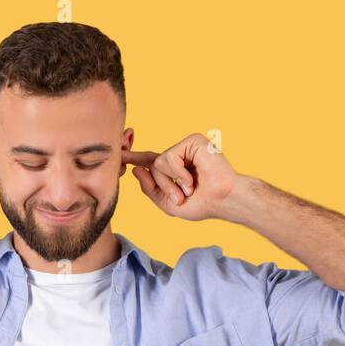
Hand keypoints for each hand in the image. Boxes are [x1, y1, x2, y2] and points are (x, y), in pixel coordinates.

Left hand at [123, 133, 241, 221]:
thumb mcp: (170, 204)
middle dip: (162, 185)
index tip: (119, 153)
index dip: (135, 157)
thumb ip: (150, 189)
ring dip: (169, 182)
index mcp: (177, 167)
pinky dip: (177, 173)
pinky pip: (168, 157)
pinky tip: (192, 179)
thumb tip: (135, 170)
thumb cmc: (204, 204)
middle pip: (152, 165)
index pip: (152, 160)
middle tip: (182, 197)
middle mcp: (181, 154)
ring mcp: (187, 146)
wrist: (224, 201)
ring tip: (189, 189)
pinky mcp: (192, 141)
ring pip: (157, 162)